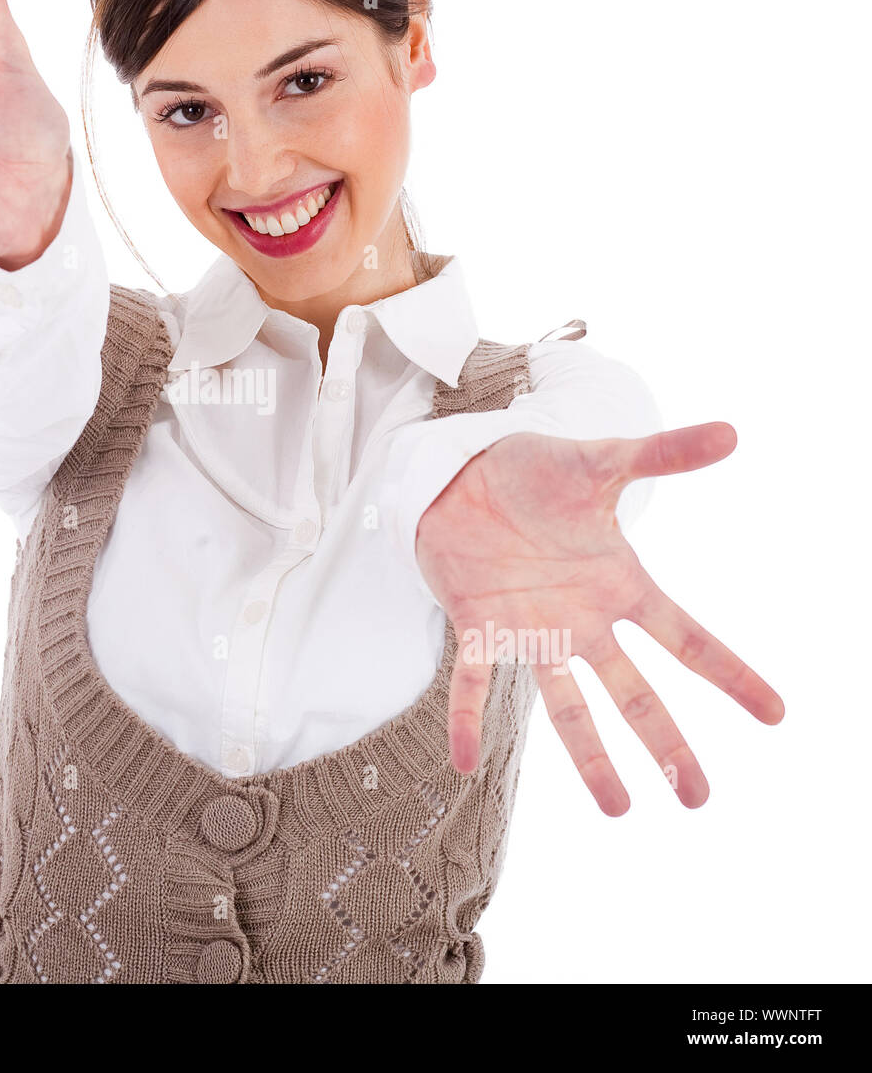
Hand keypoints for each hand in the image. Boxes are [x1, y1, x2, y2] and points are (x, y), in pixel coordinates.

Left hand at [415, 421, 783, 813]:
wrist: (465, 473)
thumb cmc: (537, 472)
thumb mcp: (601, 461)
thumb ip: (660, 454)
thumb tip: (732, 433)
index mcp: (618, 584)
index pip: (685, 636)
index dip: (730, 672)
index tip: (777, 713)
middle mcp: (580, 619)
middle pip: (634, 690)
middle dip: (666, 741)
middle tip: (698, 796)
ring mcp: (530, 628)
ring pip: (564, 703)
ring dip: (589, 754)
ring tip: (618, 808)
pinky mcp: (476, 624)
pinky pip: (471, 681)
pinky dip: (466, 719)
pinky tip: (464, 762)